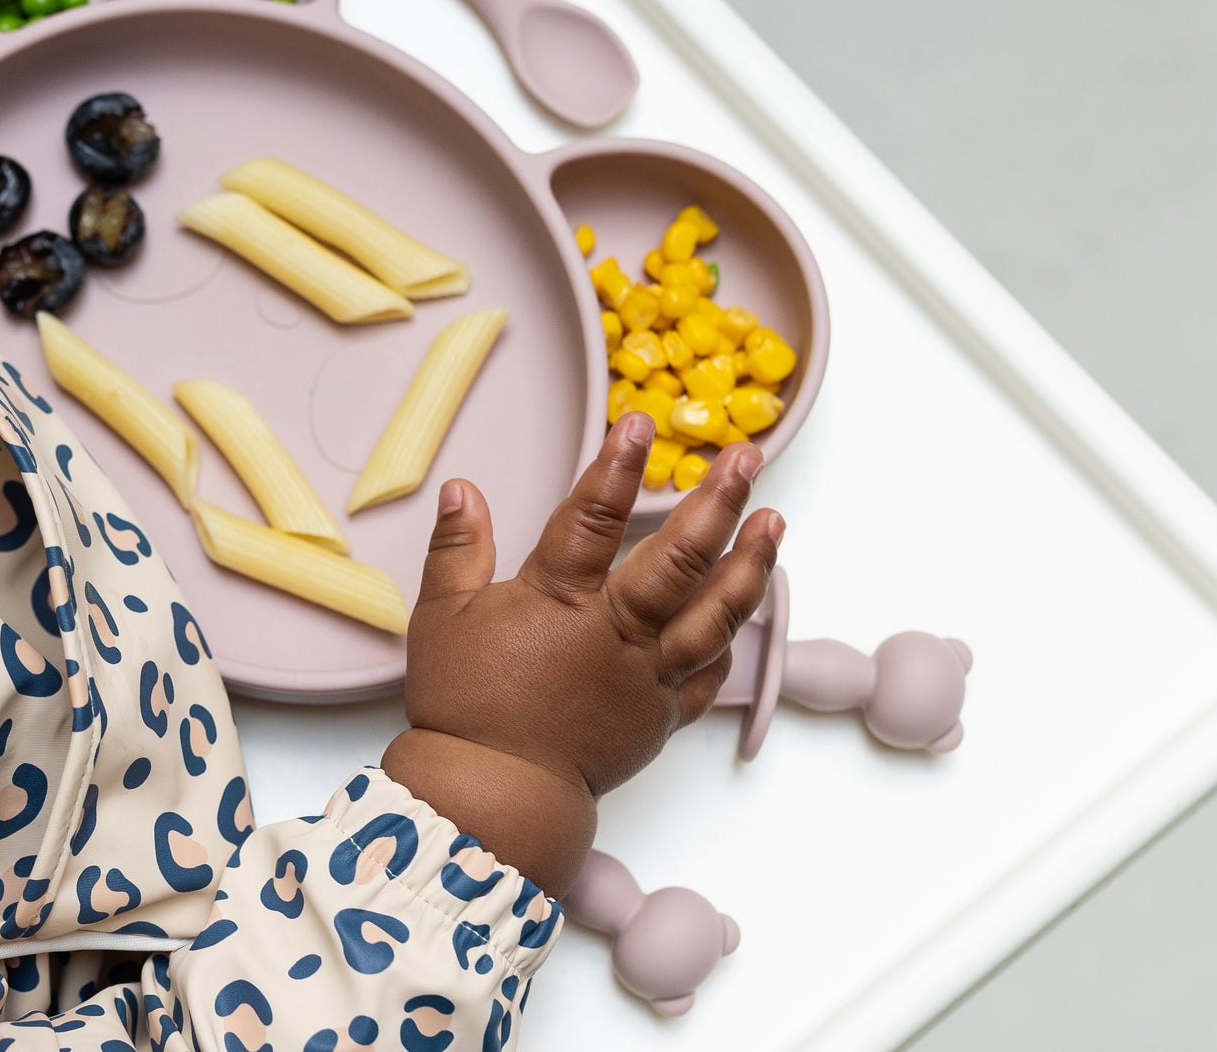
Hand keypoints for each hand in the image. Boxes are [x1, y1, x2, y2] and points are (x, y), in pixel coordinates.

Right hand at [381, 415, 782, 894]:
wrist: (495, 795)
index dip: (618, 465)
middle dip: (717, 502)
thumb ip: (458, 549)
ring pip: (714, 614)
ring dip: (750, 564)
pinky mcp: (661, 717)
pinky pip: (708, 674)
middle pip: (680, 559)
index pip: (594, 517)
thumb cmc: (466, 707)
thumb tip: (463, 490)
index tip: (640, 422)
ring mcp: (648, 676)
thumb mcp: (441, 618)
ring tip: (776, 521)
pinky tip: (744, 609)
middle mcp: (617, 633)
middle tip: (746, 459)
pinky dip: (729, 640)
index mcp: (561, 601)